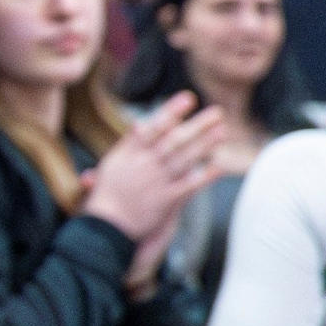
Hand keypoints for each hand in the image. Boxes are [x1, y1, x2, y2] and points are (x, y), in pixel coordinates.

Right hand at [77, 93, 217, 272]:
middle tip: (216, 112)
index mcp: (128, 154)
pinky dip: (204, 177)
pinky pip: (188, 186)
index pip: (153, 127)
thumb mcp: (110, 166)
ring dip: (205, 145)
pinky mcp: (165, 201)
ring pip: (184, 159)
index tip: (187, 98)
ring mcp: (155, 182)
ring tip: (221, 131)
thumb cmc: (105, 197)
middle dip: (197, 125)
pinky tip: (218, 166)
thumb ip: (128, 145)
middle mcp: (143, 165)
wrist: (104, 227)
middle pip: (174, 140)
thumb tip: (140, 125)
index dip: (172, 111)